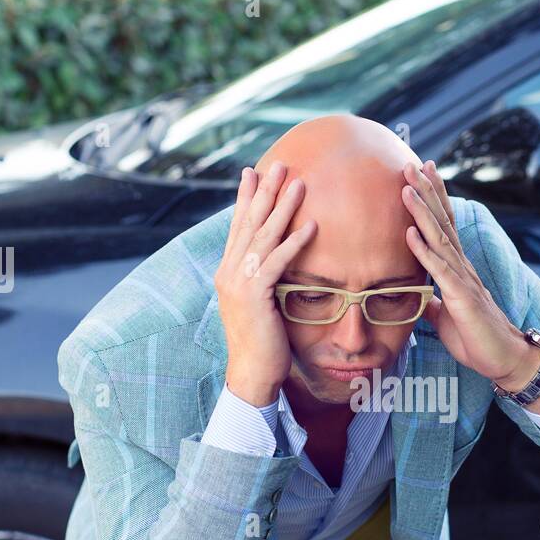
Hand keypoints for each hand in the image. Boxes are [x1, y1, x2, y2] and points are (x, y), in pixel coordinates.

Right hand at [216, 161, 316, 405]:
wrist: (251, 375)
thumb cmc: (262, 344)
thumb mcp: (259, 306)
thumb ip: (262, 282)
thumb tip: (273, 267)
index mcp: (228, 273)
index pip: (238, 228)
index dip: (246, 199)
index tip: (253, 173)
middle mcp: (229, 273)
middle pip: (249, 224)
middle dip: (264, 192)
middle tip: (280, 164)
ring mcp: (239, 283)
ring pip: (263, 236)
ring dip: (282, 208)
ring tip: (299, 183)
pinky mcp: (255, 296)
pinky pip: (278, 262)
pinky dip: (294, 242)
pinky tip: (311, 226)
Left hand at [401, 160, 539, 389]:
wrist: (505, 360)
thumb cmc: (477, 338)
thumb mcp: (445, 316)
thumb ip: (431, 301)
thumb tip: (415, 294)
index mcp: (458, 269)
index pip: (444, 226)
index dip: (433, 199)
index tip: (421, 173)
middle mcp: (462, 267)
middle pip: (442, 221)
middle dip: (427, 192)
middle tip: (412, 163)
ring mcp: (463, 280)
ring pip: (440, 238)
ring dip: (421, 212)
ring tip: (406, 187)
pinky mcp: (462, 298)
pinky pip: (440, 271)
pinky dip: (424, 250)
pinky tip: (410, 233)